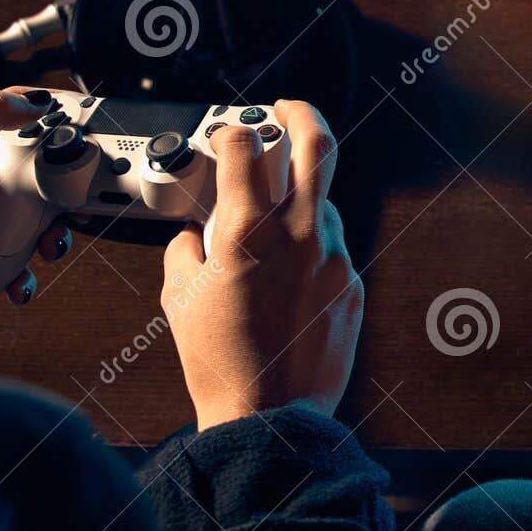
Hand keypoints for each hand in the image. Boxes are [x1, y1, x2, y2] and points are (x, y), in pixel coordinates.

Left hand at [0, 87, 72, 346]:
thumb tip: (32, 100)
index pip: (23, 129)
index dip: (56, 131)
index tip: (85, 139)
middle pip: (42, 181)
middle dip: (64, 196)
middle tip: (75, 205)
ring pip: (37, 226)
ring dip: (51, 240)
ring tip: (45, 247)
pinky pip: (18, 266)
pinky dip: (25, 277)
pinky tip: (16, 280)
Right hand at [162, 99, 363, 429]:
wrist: (270, 420)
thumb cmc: (221, 364)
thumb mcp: (178, 298)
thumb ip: (186, 250)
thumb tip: (193, 234)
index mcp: (249, 231)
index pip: (244, 145)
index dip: (231, 130)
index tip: (227, 133)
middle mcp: (300, 235)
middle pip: (316, 144)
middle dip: (301, 115)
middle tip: (286, 110)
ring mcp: (334, 259)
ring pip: (325, 205)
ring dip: (302, 204)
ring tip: (274, 232)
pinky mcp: (353, 287)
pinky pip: (333, 252)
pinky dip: (313, 253)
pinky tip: (290, 282)